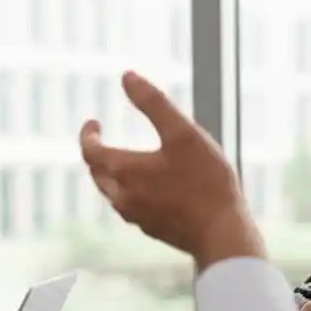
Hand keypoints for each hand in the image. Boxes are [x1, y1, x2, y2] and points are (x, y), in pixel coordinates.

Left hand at [79, 71, 264, 268]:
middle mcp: (123, 198)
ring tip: (123, 161)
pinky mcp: (153, 229)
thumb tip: (127, 76)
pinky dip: (129, 191)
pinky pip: (130, 207)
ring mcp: (137, 217)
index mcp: (125, 172)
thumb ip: (154, 103)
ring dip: (111, 174)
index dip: (87, 134)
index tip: (94, 122)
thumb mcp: (183, 133)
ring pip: (112, 193)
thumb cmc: (205, 182)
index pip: (90, 151)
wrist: (222, 234)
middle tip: (102, 139)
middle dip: (96, 154)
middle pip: (97, 174)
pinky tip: (148, 187)